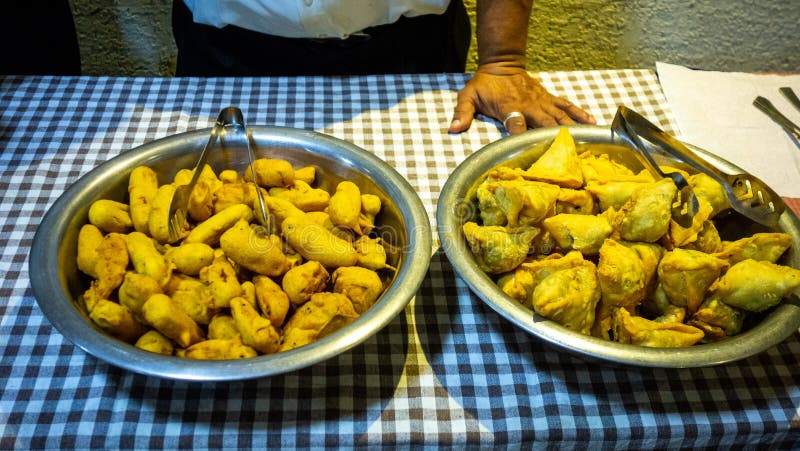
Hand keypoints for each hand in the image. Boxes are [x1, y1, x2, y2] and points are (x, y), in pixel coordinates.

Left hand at [448, 63, 595, 134]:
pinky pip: (567, 105)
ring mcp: (541, 101)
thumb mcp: (468, 96)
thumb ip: (461, 113)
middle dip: (554, 137)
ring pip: (559, 116)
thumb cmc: (484, 84)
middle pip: (544, 123)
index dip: (521, 135)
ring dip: (571, 128)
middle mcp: (529, 105)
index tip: (530, 148)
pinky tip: (591, 123)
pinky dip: (579, 113)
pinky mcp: (548, 98)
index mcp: (509, 107)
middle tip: (567, 153)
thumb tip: (452, 129)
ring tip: (586, 142)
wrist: (501, 63)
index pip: (516, 124)